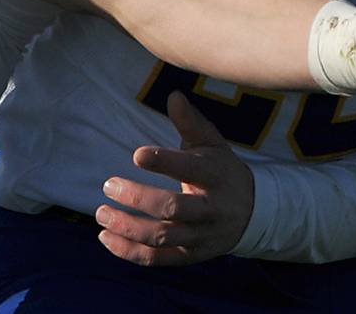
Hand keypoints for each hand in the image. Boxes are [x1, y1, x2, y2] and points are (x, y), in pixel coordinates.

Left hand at [95, 91, 252, 266]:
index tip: (136, 155)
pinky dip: (130, 252)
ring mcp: (201, 236)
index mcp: (215, 176)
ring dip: (128, 227)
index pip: (191, 169)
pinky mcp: (191, 255)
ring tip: (101, 213)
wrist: (254, 213)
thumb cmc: (221, 169)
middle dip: (138, 199)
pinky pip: (158, 259)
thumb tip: (173, 95)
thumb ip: (191, 122)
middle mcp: (211, 209)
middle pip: (173, 209)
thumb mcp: (212, 143)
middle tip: (108, 185)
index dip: (164, 162)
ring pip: (163, 237)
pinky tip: (106, 238)